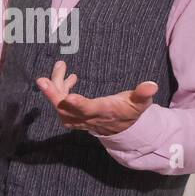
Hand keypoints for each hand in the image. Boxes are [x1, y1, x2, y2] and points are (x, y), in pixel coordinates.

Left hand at [35, 61, 156, 135]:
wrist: (122, 128)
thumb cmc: (130, 111)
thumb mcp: (140, 103)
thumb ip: (143, 94)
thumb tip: (151, 85)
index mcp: (103, 112)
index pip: (88, 109)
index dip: (78, 104)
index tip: (68, 97)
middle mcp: (87, 117)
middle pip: (65, 108)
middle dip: (53, 94)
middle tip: (42, 79)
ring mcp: (77, 118)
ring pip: (59, 106)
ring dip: (55, 88)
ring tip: (61, 66)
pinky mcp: (73, 116)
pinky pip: (60, 105)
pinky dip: (58, 92)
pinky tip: (67, 77)